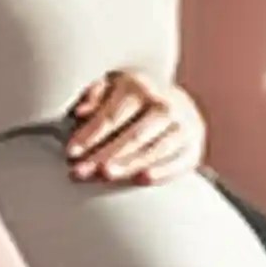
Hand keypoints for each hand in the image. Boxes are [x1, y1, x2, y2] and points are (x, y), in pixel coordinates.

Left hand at [65, 71, 205, 184]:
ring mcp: (184, 125)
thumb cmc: (129, 104)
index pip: (113, 115)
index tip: (71, 152)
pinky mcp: (194, 146)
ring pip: (156, 148)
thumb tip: (81, 111)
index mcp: (141, 87)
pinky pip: (180, 161)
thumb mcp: (109, 92)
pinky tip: (142, 179)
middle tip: (81, 172)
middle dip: (105, 154)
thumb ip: (92, 98)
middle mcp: (166, 103)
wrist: (173, 106)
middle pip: (134, 134)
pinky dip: (163, 171)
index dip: (90, 134)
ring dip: (129, 164)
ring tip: (106, 175)